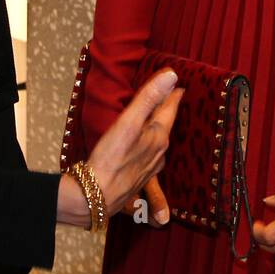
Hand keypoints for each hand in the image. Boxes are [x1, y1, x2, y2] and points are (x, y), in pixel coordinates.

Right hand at [79, 69, 183, 222]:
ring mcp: (149, 168)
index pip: (169, 110)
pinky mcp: (137, 179)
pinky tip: (141, 148)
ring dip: (158, 128)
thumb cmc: (111, 158)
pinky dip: (148, 144)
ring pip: (157, 142)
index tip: (179, 86)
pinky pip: (148, 155)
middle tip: (169, 98)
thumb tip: (172, 76)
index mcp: (159, 138)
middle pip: (165, 126)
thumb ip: (149, 98)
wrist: (95, 197)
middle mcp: (159, 154)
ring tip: (156, 119)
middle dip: (167, 111)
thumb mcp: (128, 122)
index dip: (173, 96)